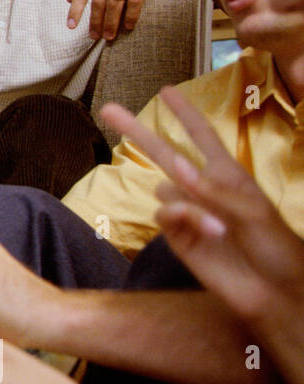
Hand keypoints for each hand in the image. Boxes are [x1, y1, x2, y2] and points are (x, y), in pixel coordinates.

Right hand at [103, 88, 303, 324]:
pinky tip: (206, 232)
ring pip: (163, 189)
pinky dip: (182, 218)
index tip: (166, 91)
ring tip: (219, 227)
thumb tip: (174, 165)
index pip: (201, 136)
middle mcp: (203, 190)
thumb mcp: (254, 211)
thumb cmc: (277, 247)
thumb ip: (212, 188)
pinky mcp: (177, 238)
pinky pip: (163, 215)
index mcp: (228, 175)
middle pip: (163, 153)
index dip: (185, 113)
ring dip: (187, 203)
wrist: (274, 292)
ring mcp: (188, 213)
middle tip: (106, 108)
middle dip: (136, 132)